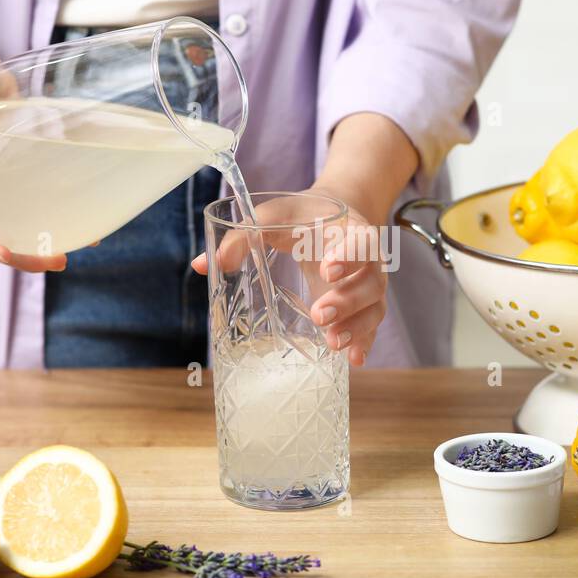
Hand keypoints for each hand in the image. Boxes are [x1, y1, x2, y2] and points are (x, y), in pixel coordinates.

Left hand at [190, 191, 386, 366]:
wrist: (333, 219)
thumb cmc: (302, 218)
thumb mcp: (274, 217)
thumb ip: (242, 236)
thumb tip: (204, 264)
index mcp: (351, 231)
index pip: (361, 242)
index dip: (350, 255)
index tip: (327, 269)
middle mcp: (368, 261)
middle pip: (370, 283)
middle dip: (347, 301)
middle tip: (319, 314)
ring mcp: (368, 287)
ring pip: (374, 309)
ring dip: (356, 328)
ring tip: (332, 344)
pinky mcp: (364, 308)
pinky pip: (371, 328)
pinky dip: (364, 344)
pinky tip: (354, 361)